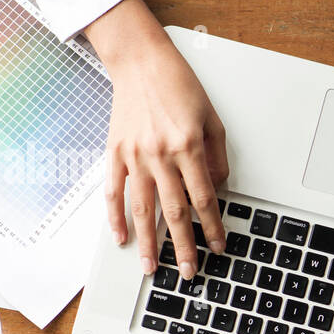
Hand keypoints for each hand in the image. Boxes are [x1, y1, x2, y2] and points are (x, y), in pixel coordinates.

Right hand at [84, 0, 228, 277]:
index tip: (219, 246)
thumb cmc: (178, 86)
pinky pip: (114, 191)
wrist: (140, 61)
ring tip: (152, 267)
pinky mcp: (115, 153)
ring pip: (143, 209)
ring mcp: (134, 156)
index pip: (205, 198)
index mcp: (188, 147)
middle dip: (184, 246)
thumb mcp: (212, 119)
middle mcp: (160, 155)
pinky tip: (120, 238)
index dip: (214, 227)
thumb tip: (217, 189)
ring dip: (149, 242)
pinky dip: (115, 217)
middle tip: (189, 271)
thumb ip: (217, 157)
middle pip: (175, 212)